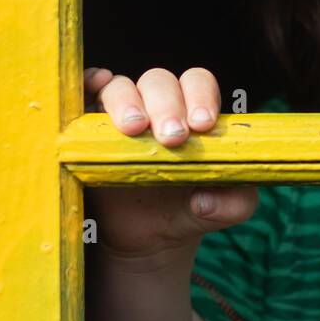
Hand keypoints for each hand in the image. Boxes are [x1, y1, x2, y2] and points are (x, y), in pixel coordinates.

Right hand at [83, 66, 257, 254]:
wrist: (145, 240)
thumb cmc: (188, 210)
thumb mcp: (224, 210)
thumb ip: (236, 202)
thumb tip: (205, 200)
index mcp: (193, 113)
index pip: (198, 83)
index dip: (200, 96)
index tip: (202, 124)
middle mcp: (156, 106)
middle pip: (159, 81)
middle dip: (167, 105)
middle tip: (172, 138)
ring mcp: (120, 113)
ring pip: (120, 86)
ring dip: (126, 101)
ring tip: (134, 129)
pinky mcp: (87, 129)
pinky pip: (84, 95)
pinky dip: (88, 84)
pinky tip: (93, 91)